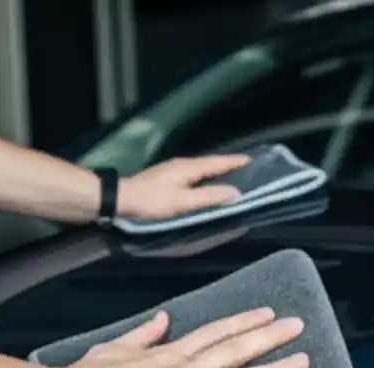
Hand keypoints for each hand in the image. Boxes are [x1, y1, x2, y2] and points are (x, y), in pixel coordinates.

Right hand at [55, 307, 309, 367]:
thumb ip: (142, 335)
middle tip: (298, 325)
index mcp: (167, 356)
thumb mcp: (113, 348)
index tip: (268, 313)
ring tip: (302, 362)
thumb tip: (162, 318)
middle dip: (270, 337)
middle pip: (235, 350)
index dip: (243, 323)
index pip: (214, 334)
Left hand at [116, 155, 249, 220]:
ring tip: (233, 177)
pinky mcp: (168, 177)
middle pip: (211, 163)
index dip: (236, 161)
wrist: (120, 199)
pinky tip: (208, 184)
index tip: (253, 160)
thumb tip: (235, 192)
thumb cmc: (152, 201)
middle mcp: (183, 164)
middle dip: (230, 165)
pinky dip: (207, 176)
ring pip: (203, 168)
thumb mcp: (183, 202)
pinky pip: (195, 174)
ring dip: (218, 171)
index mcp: (189, 167)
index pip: (219, 162)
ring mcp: (174, 169)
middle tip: (248, 170)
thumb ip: (210, 196)